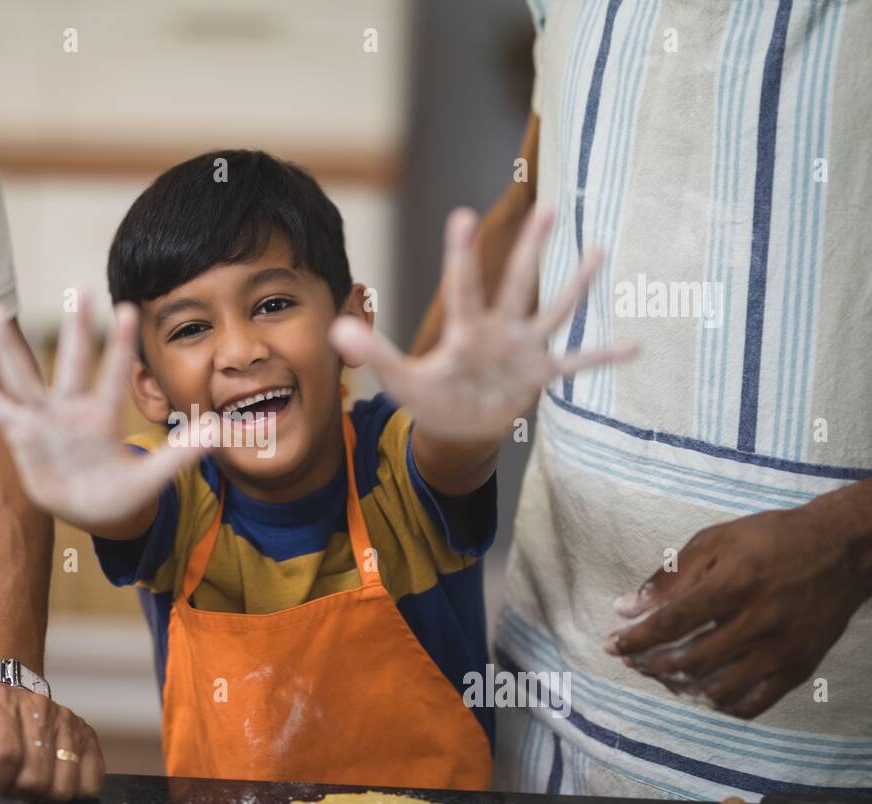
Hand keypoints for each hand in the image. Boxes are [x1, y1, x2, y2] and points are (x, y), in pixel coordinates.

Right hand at [0, 299, 201, 530]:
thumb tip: (219, 433)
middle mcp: (73, 408)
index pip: (115, 374)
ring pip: (24, 376)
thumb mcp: (153, 480)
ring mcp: (44, 418)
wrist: (92, 509)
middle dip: (74, 329)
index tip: (127, 307)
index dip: (119, 345)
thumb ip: (180, 456)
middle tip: (78, 287)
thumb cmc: (123, 492)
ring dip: (9, 346)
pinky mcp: (20, 433)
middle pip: (72, 362)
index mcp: (104, 416)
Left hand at [0, 683, 104, 802]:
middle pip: (35, 777)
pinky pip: (91, 780)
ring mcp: (65, 721)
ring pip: (64, 784)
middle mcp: (37, 708)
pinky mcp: (85, 734)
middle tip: (4, 787)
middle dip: (15, 794)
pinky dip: (74, 791)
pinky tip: (51, 781)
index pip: (3, 755)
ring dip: (42, 796)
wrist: (0, 688)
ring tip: (25, 784)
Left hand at [329, 206, 637, 441]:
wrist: (458, 427)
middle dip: (531, 249)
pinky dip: (603, 357)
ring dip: (575, 285)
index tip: (463, 216)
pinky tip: (636, 345)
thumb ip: (375, 354)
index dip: (462, 254)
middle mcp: (499, 330)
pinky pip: (577, 364)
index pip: (464, 286)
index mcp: (465, 329)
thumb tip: (336, 330)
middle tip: (547, 207)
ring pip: (554, 311)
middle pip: (517, 284)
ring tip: (598, 249)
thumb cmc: (431, 397)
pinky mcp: (541, 375)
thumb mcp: (400, 380)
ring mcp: (524, 350)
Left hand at [606, 498, 871, 717]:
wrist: (841, 550)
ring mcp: (782, 650)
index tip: (611, 645)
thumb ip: (670, 576)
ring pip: (719, 690)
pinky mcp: (799, 668)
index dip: (637, 638)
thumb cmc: (770, 539)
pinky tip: (702, 692)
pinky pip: (753, 704)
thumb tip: (626, 607)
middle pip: (691, 660)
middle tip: (632, 660)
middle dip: (651, 665)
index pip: (673, 622)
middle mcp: (760, 622)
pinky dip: (720, 705)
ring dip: (681, 688)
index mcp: (736, 584)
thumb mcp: (715, 541)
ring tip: (663, 675)